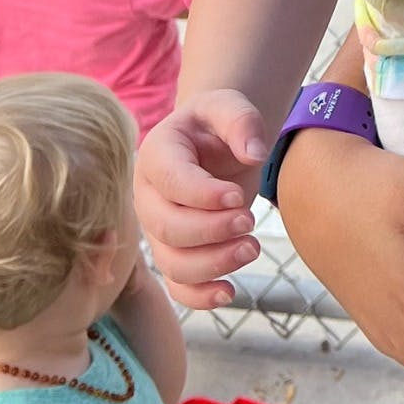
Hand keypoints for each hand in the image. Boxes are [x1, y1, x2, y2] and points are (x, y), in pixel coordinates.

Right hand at [134, 91, 269, 306]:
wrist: (213, 141)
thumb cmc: (218, 123)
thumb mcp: (231, 106)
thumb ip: (242, 121)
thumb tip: (255, 154)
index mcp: (157, 154)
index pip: (170, 181)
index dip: (202, 194)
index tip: (237, 196)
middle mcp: (149, 196)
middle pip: (167, 227)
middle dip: (211, 231)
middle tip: (249, 220)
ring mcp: (158, 229)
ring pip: (172, 263)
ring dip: (213, 264)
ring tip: (252, 247)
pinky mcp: (175, 252)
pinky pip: (178, 285)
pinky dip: (200, 297)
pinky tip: (230, 292)